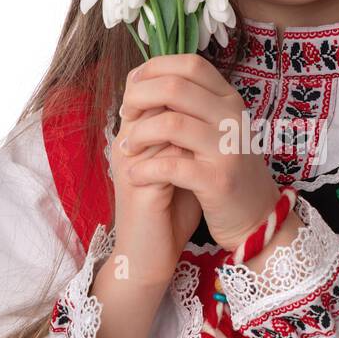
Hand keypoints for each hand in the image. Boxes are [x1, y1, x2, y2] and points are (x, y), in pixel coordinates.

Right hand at [109, 69, 201, 286]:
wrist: (148, 257)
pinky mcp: (140, 185)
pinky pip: (165, 153)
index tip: (206, 87)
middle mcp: (124, 144)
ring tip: (214, 120)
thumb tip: (208, 110)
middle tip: (211, 96)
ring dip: (189, 117)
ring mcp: (129, 163)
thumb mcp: (179, 167)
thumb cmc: (167, 213)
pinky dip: (190, 147)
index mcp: (130, 136)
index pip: (143, 87)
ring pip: (158, 119)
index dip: (174, 80)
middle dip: (183, 91)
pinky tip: (210, 148)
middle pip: (149, 94)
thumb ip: (186, 137)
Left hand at [118, 53, 282, 253]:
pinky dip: (145, 169)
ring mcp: (229, 149)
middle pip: (175, 87)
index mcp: (229, 100)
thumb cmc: (224, 171)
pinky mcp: (219, 181)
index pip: (190, 64)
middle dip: (139, 98)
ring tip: (127, 148)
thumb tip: (140, 81)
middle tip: (126, 115)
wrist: (257, 217)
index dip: (156, 69)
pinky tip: (135, 175)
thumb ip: (188, 106)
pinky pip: (171, 166)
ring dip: (139, 135)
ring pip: (171, 123)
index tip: (134, 88)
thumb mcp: (215, 130)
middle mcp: (233, 118)